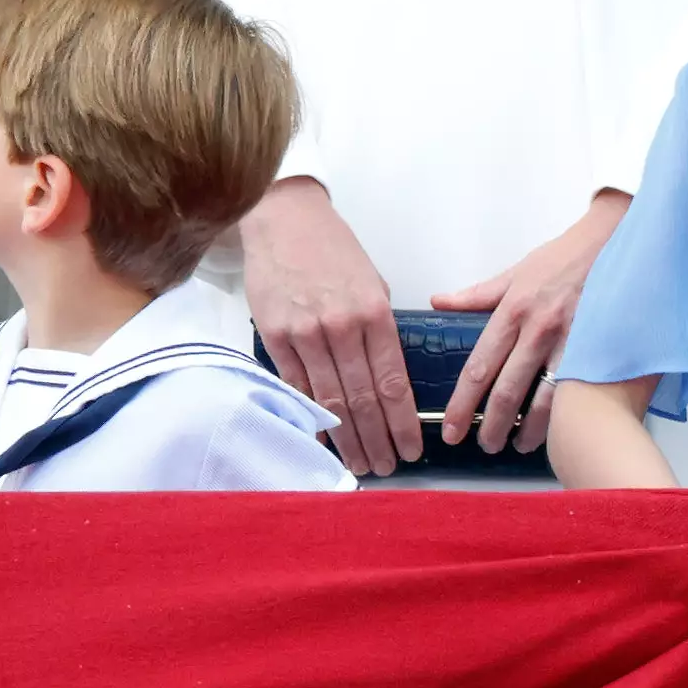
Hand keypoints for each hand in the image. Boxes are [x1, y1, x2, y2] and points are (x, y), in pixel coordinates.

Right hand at [241, 178, 418, 476]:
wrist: (284, 219)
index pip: (393, 382)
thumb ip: (380, 328)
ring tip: (359, 465)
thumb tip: (387, 375)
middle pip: (363, 400)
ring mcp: (306, 333)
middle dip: (377, 440)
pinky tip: (323, 440)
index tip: (412, 451)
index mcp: (375, 312)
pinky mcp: (275, 337)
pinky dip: (312, 418)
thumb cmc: (333, 249)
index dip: (403, 423)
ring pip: (330, 400)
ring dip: (348, 439)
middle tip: (386, 468)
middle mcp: (342, 326)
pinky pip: (296, 387)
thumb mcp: (372, 282)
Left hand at [429, 190, 629, 454]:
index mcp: (512, 311)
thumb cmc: (562, 259)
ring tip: (517, 446)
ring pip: (543, 399)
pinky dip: (562, 416)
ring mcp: (569, 341)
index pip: (479, 367)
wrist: (610, 242)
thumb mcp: (515, 272)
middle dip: (491, 426)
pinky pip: (576, 391)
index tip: (450, 429)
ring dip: (527, 430)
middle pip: (507, 390)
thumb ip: (477, 295)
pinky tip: (556, 432)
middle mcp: (537, 329)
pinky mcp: (596, 348)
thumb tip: (439, 301)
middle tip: (483, 446)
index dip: (462, 403)